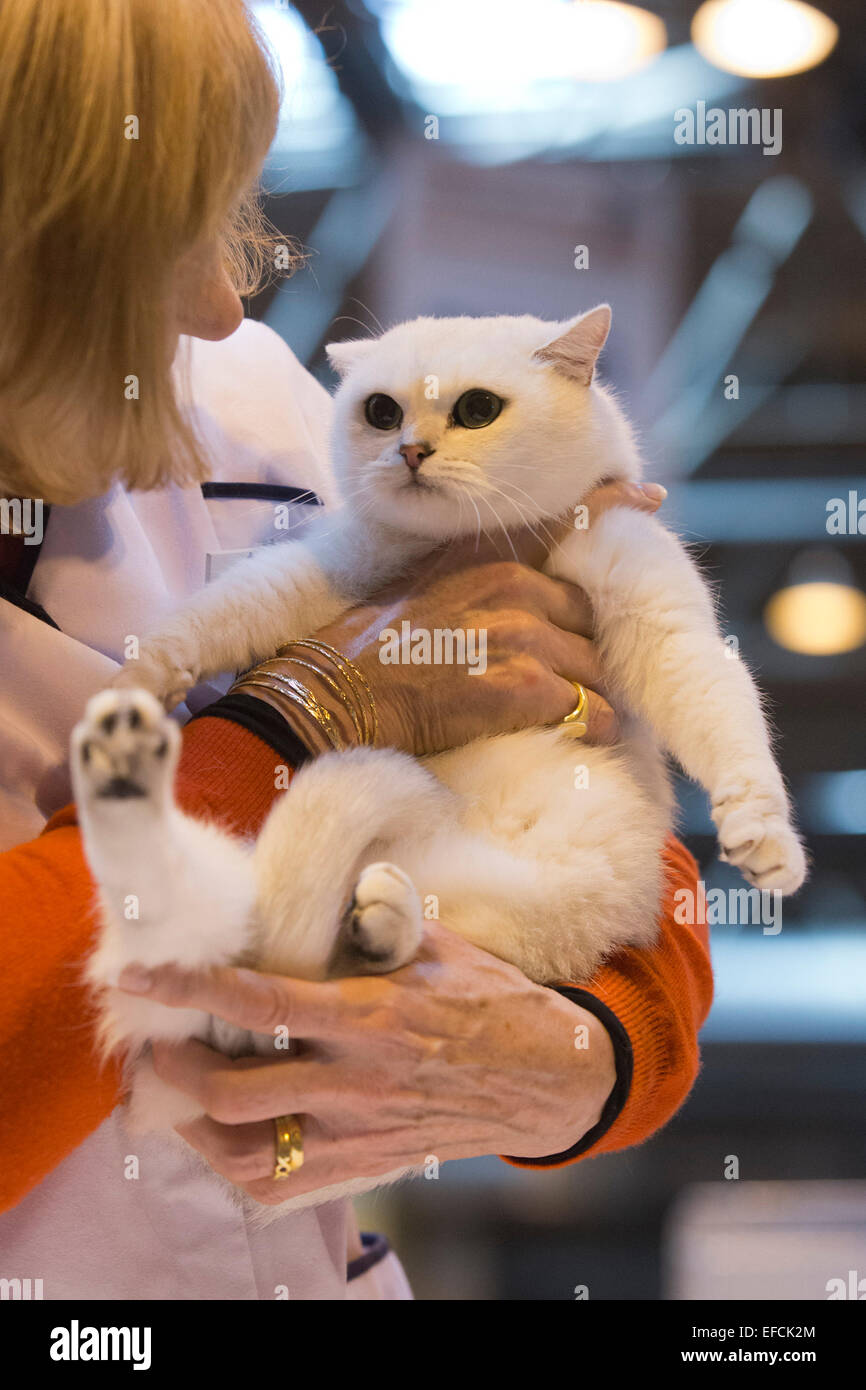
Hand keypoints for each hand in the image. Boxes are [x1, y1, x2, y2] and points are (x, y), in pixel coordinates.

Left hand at [123, 923, 615, 1205]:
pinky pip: (280, 1185)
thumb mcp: (441, 945)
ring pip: (245, 1153)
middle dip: (174, 1067)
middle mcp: (358, 1081)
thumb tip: (326, 884)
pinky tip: (224, 1133)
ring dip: (193, 1125)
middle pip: (234, 1092)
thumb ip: (377, 920)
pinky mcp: (366, 1165)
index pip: (261, 1004)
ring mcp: (359, 1133)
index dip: (192, 988)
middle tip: (155, 1039)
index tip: (142, 975)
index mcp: (373, 1015)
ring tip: (174, 1092)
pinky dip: (236, 1163)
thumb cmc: (495, 1003)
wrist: (550, 1080)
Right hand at [247, 479, 666, 757]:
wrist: (336, 695)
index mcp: (486, 554)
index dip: (615, 504)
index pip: (565, 519)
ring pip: (595, 666)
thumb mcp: (424, 582)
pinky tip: (583, 736)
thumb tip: (525, 584)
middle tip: (576, 673)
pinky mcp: (521, 688)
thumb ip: (477, 572)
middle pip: (589, 615)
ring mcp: (519, 635)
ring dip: (593, 692)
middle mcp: (511, 586)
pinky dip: (592, 727)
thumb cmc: (374, 648)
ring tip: (581, 711)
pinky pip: (588, 710)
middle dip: (587, 645)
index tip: (650, 497)